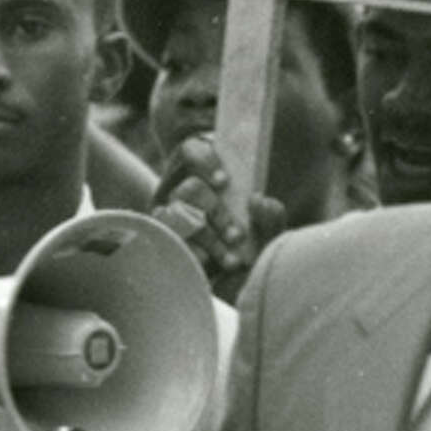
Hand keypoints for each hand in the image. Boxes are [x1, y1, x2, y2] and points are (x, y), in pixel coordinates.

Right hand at [151, 136, 285, 302]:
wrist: (235, 279)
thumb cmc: (252, 243)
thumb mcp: (264, 227)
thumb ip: (270, 215)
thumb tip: (260, 200)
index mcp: (204, 171)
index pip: (193, 151)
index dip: (206, 162)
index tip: (224, 182)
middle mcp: (181, 187)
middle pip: (190, 190)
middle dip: (217, 214)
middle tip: (238, 236)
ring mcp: (167, 211)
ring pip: (177, 216)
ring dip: (208, 239)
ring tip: (232, 261)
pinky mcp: (160, 236)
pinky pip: (165, 239)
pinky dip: (190, 252)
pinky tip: (207, 265)